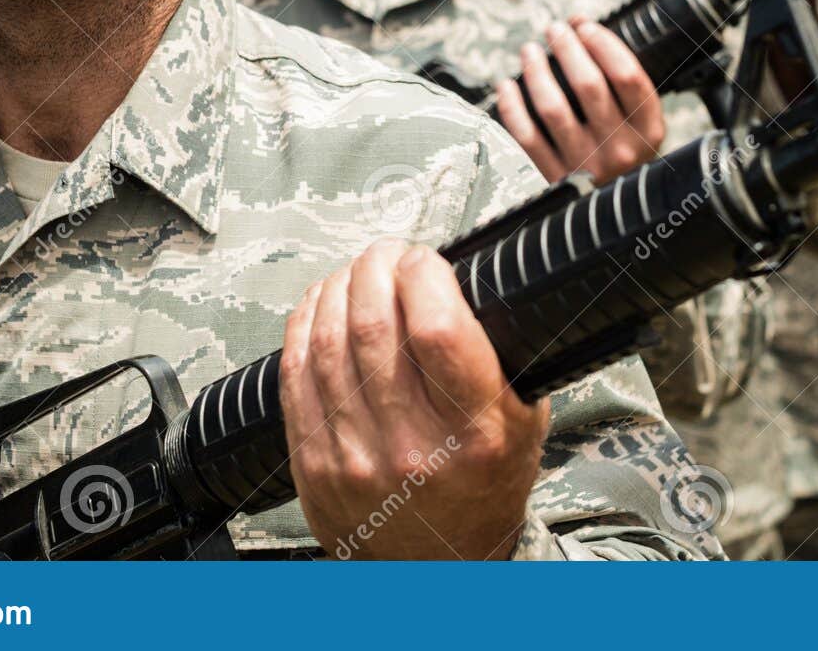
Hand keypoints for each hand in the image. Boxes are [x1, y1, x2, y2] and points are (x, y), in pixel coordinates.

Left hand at [282, 239, 551, 559]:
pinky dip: (303, 325)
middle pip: (373, 325)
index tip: (423, 259)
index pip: (437, 328)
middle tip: (387, 255)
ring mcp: (356, 460)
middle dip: (375, 268)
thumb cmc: (485, 484)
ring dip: (337, 287)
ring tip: (355, 273)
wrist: (441, 564)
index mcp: (476, 434)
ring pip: (327, 342)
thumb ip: (499, 352)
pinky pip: (294, 375)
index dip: (422, 273)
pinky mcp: (315, 466)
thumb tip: (459, 276)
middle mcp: (413, 449)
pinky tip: (319, 304)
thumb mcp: (523, 419)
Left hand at [493, 18, 665, 184]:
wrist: (614, 216)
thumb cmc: (624, 153)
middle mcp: (620, 150)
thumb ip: (619, 80)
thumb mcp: (641, 124)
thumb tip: (581, 25)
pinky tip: (507, 85)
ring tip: (529, 50)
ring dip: (537, 71)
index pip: (628, 76)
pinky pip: (526, 136)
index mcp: (648, 131)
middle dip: (567, 48)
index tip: (586, 26)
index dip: (604, 43)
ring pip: (553, 107)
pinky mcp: (555, 178)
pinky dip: (512, 106)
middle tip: (554, 30)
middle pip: (589, 85)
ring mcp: (586, 166)